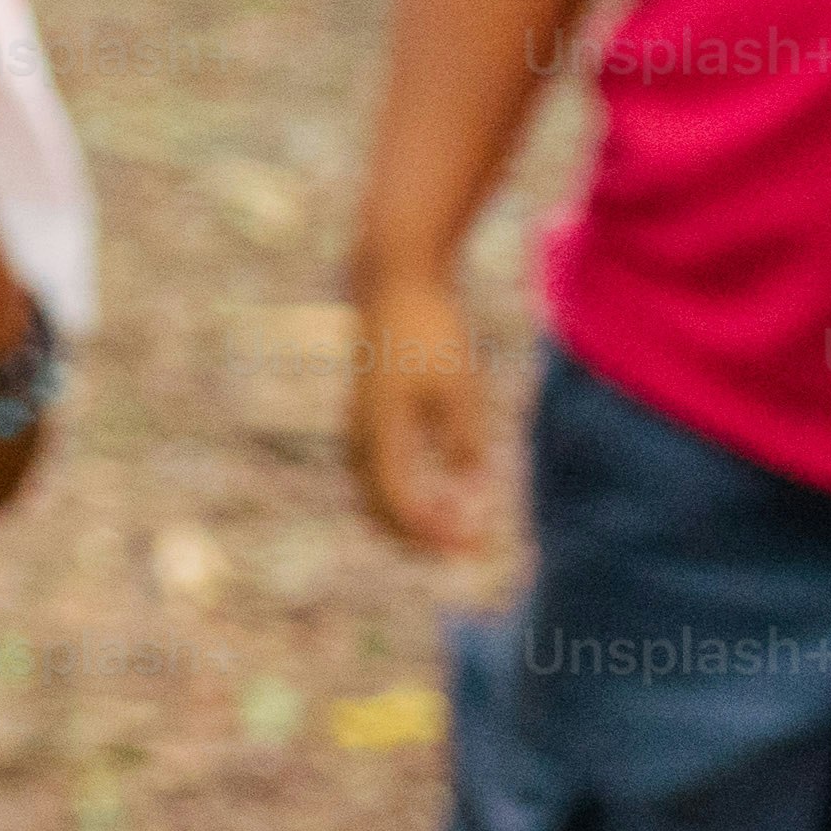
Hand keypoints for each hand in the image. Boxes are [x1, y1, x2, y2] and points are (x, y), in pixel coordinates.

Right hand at [351, 263, 495, 555]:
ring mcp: (358, 422)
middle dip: (416, 537)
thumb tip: (471, 486)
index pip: (402, 504)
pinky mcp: (366, 411)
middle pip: (377, 507)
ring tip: (447, 528)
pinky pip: (375, 469)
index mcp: (381, 431)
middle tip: (458, 551)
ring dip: (406, 517)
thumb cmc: (430, 329)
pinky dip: (400, 492)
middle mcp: (360, 434)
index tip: (471, 547)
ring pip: (372, 490)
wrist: (394, 279)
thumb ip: (465, 440)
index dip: (435, 533)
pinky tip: (434, 490)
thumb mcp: (460, 386)